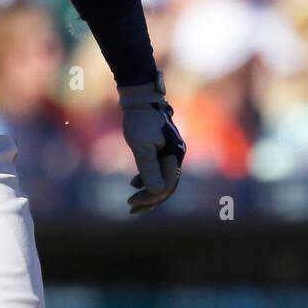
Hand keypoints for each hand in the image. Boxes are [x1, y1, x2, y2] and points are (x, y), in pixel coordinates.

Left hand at [118, 72, 185, 213]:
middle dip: (149, 200)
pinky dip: (146, 178)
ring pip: (162, 178)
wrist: (140, 98)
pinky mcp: (162, 148)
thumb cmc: (140, 120)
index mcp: (175, 154)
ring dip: (148, 192)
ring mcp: (170, 151)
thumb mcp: (141, 146)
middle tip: (131, 209)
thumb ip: (149, 169)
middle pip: (167, 185)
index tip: (130, 202)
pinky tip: (134, 183)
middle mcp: (177, 154)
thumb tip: (156, 192)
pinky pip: (158, 169)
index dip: (149, 198)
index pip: (166, 185)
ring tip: (132, 202)